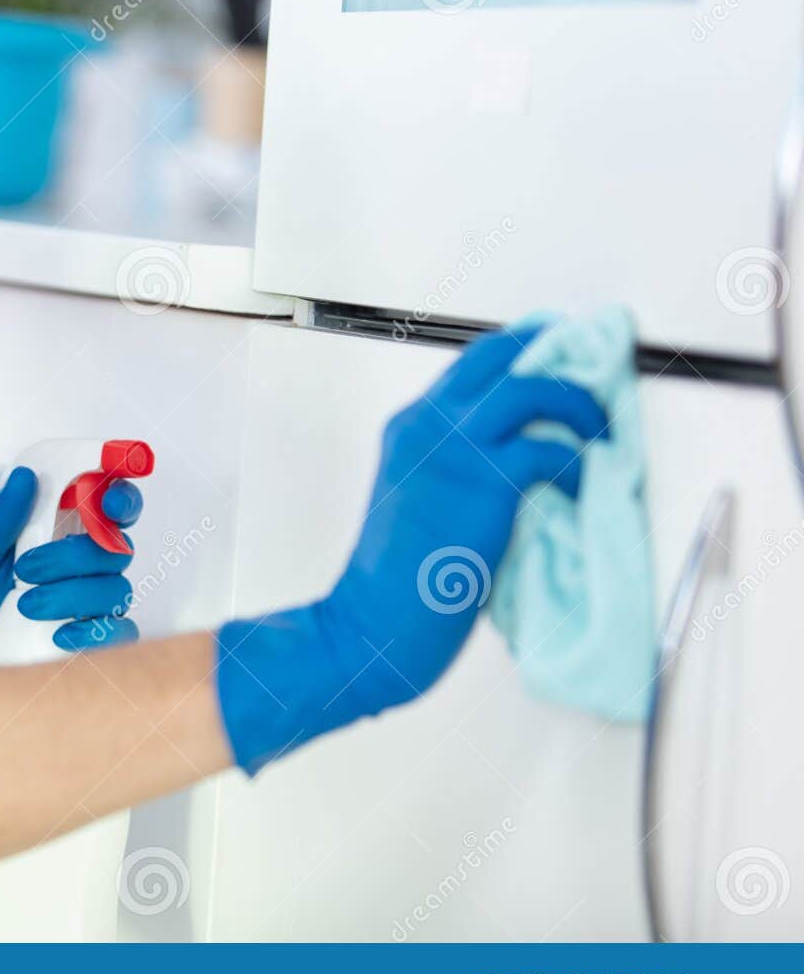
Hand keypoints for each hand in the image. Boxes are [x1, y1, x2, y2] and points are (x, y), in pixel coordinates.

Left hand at [0, 467, 142, 661]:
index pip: (99, 506)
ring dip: (70, 594)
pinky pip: (119, 632)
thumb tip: (23, 477)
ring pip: (116, 588)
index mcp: (49, 537)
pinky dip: (92, 631)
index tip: (108, 501)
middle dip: (73, 555)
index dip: (116, 496)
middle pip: (114, 546)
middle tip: (27, 568)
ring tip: (24, 607)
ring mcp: (85, 608)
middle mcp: (74, 569)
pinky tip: (56, 637)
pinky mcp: (90, 646)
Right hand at [215, 326, 609, 772]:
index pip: (469, 367)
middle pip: (497, 354)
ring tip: (599, 427)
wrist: (373, 623)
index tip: (554, 351)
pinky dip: (580, 461)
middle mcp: (426, 425)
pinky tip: (586, 483)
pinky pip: (552, 448)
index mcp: (408, 428)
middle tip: (591, 365)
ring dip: (576, 401)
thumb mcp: (420, 499)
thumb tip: (522, 452)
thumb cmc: (398, 580)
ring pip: (530, 387)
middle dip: (550, 349)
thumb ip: (457, 465)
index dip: (518, 351)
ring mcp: (454, 448)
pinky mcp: (485, 482)